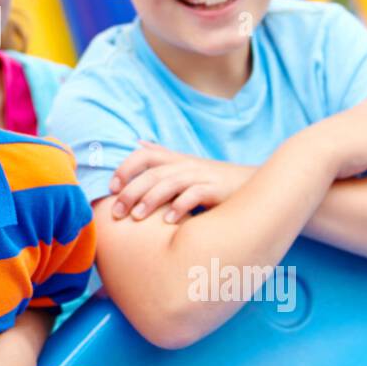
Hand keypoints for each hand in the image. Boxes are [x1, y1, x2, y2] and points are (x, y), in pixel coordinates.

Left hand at [108, 140, 253, 223]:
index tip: (111, 188)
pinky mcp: (217, 190)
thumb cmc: (215, 180)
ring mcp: (202, 176)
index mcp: (176, 160)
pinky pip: (196, 195)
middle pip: (152, 173)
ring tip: (136, 217)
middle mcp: (186, 166)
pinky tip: (169, 221)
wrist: (255, 185)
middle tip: (116, 213)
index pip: (144, 156)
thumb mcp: (187, 165)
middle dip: (131, 192)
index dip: (125, 169)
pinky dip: (181, 206)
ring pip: (170, 183)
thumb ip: (162, 156)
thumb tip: (138, 143)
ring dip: (151, 200)